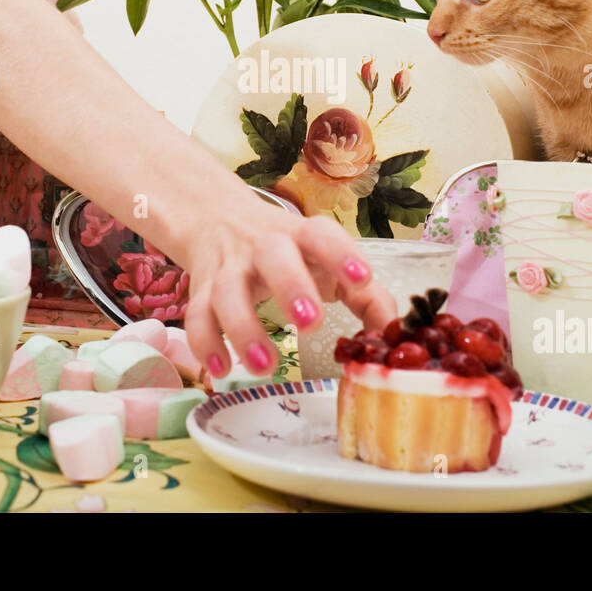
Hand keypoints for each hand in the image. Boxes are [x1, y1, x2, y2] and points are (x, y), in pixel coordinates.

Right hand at [183, 203, 396, 377]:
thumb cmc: (290, 253)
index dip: (342, 255)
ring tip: (265, 366)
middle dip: (291, 287)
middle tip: (310, 323)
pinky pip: (196, 316)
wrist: (219, 220)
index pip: (322, 235)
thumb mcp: (328, 264)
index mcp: (302, 237)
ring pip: (227, 290)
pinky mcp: (201, 289)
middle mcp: (264, 246)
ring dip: (243, 328)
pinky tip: (221, 369)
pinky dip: (205, 343)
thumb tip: (395, 336)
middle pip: (273, 256)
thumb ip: (366, 297)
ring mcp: (229, 267)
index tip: (362, 280)